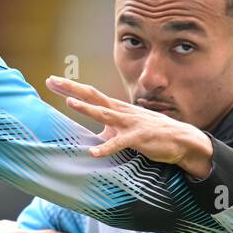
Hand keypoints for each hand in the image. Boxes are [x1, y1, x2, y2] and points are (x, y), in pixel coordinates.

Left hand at [46, 77, 213, 177]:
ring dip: (88, 109)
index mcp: (117, 108)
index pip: (91, 94)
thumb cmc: (152, 134)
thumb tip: (92, 137)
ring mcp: (130, 123)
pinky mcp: (139, 138)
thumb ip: (109, 130)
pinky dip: (106, 148)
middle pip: (93, 96)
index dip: (70, 88)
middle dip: (71, 89)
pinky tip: (94, 152)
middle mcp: (121, 111)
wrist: (181, 140)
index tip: (52, 81)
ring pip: (105, 115)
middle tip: (51, 80)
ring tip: (71, 103)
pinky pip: (120, 144)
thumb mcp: (126, 130)